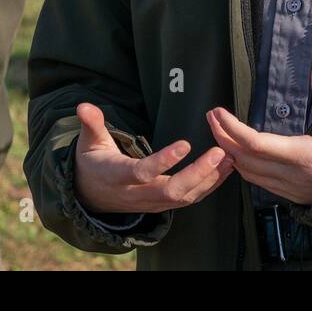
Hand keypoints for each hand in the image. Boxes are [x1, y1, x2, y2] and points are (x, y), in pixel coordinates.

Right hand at [72, 103, 235, 213]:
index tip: (186, 144)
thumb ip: (91, 124)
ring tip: (229, 159)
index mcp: (117, 176)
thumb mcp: (88, 142)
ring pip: (184, 198)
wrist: (90, 196)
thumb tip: (82, 105)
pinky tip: (224, 170)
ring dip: (209, 180)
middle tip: (220, 152)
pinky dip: (209, 186)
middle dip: (198, 173)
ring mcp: (150, 202)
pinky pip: (189, 200)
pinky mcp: (161, 205)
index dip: (163, 161)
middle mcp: (136, 194)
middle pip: (171, 190)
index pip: (142, 172)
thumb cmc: (92, 162)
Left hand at [206, 61, 311, 205]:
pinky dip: (242, 165)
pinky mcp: (286, 195)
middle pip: (244, 158)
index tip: (218, 112)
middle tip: (211, 116)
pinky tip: (237, 151)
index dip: (232, 128)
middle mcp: (289, 174)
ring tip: (219, 130)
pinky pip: (256, 181)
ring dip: (229, 152)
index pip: (256, 143)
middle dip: (223, 137)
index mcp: (301, 155)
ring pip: (246, 172)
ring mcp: (286, 187)